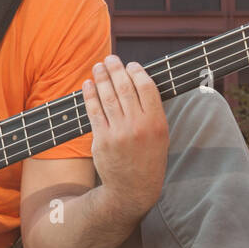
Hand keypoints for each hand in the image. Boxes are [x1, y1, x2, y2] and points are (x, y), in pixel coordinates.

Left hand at [81, 56, 168, 225]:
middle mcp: (139, 126)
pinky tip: (88, 84)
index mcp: (157, 123)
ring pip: (108, 97)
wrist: (133, 189)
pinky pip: (94, 112)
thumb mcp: (160, 135)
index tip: (131, 65)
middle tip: (110, 58)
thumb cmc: (148, 158)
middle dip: (116, 70)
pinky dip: (90, 95)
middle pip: (125, 89)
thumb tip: (137, 82)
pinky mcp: (102, 140)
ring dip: (101, 78)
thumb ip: (151, 111)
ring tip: (98, 66)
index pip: (147, 88)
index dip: (137, 72)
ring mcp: (119, 133)